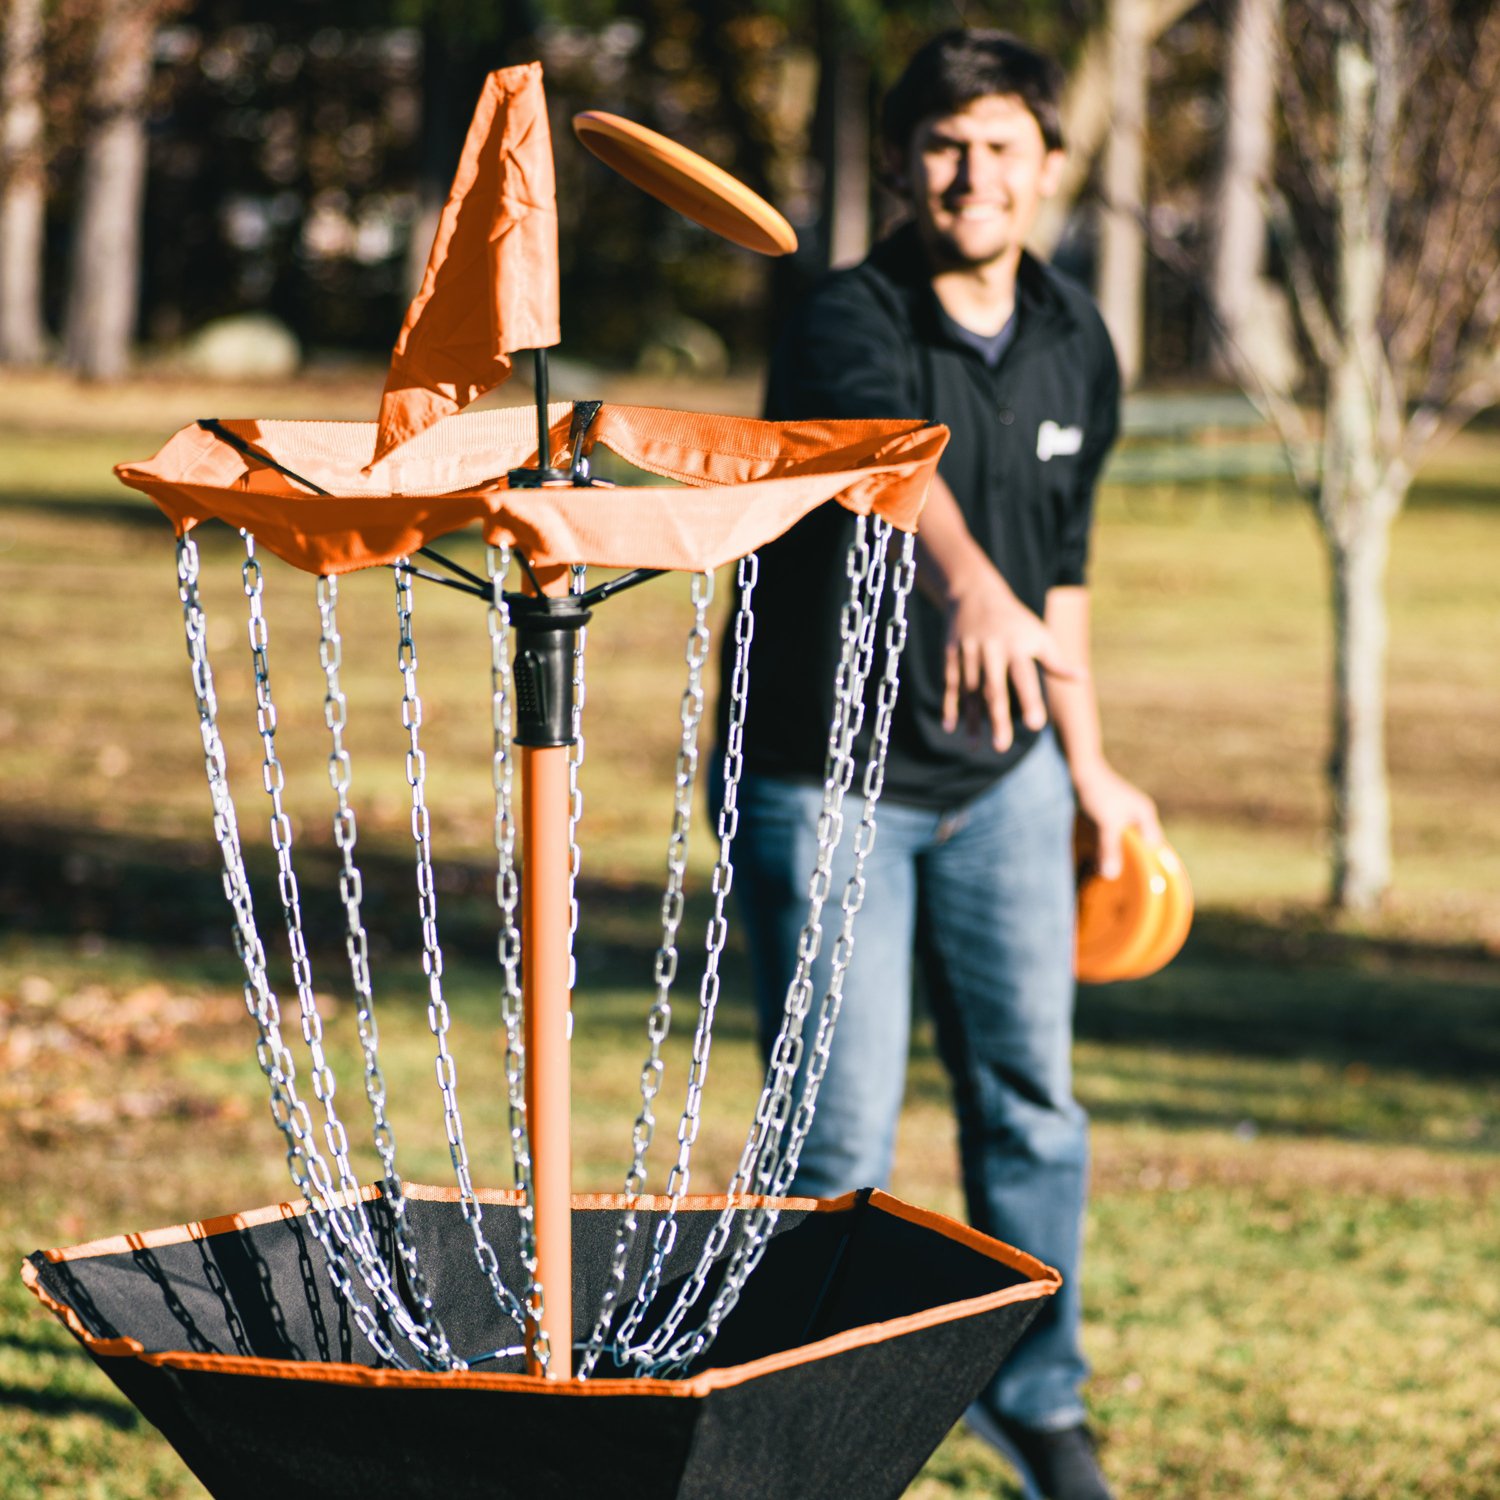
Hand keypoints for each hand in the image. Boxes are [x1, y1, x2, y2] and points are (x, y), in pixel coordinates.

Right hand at [941, 563, 1081, 750]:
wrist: (974, 592)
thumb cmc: (1015, 621)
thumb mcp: (1039, 635)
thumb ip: (1057, 661)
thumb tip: (1082, 679)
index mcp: (1017, 646)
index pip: (1024, 677)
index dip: (1029, 700)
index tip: (1036, 725)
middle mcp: (992, 650)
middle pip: (994, 689)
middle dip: (997, 719)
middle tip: (1001, 748)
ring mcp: (969, 652)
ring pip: (970, 691)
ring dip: (972, 720)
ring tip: (974, 746)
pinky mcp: (951, 654)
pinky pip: (950, 684)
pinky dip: (950, 706)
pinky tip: (951, 728)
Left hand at [1073, 761, 1161, 879]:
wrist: (1079, 768)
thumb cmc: (1096, 793)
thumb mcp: (1105, 824)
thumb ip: (1109, 848)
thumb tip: (1111, 875)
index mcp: (1145, 815)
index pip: (1154, 848)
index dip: (1149, 865)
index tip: (1139, 885)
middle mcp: (1139, 815)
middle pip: (1141, 846)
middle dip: (1132, 863)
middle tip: (1122, 886)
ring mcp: (1125, 814)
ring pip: (1126, 842)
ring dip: (1118, 855)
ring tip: (1109, 876)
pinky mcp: (1110, 815)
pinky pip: (1113, 837)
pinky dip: (1108, 847)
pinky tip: (1098, 859)